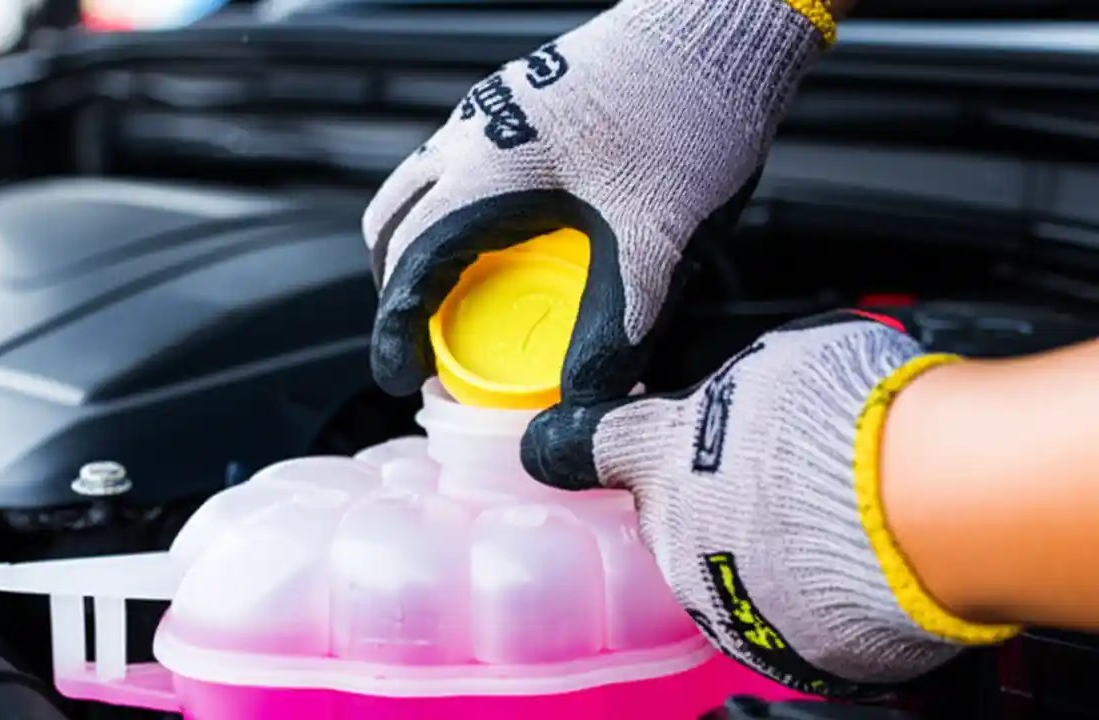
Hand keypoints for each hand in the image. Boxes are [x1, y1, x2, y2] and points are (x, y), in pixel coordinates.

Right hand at [363, 0, 825, 403]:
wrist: (720, 28)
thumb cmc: (690, 116)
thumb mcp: (657, 239)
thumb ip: (620, 324)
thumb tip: (588, 398)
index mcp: (491, 168)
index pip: (411, 260)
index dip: (396, 328)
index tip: (401, 376)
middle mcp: (475, 132)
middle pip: (394, 222)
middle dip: (398, 290)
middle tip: (428, 342)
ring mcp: (493, 111)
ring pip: (420, 188)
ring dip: (424, 249)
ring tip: (463, 300)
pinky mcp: (520, 101)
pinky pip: (456, 165)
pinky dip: (456, 216)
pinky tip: (511, 241)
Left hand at [520, 312, 1018, 695]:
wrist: (925, 506)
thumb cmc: (852, 418)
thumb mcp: (782, 357)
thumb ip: (745, 384)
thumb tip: (759, 384)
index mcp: (659, 455)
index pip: (583, 447)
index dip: (576, 444)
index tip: (556, 447)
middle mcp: (672, 535)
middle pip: (672, 516)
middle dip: (714, 497)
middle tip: (780, 475)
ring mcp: (721, 601)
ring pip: (725, 571)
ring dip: (761, 551)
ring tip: (830, 523)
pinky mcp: (777, 651)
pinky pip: (780, 620)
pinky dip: (807, 599)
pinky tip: (852, 567)